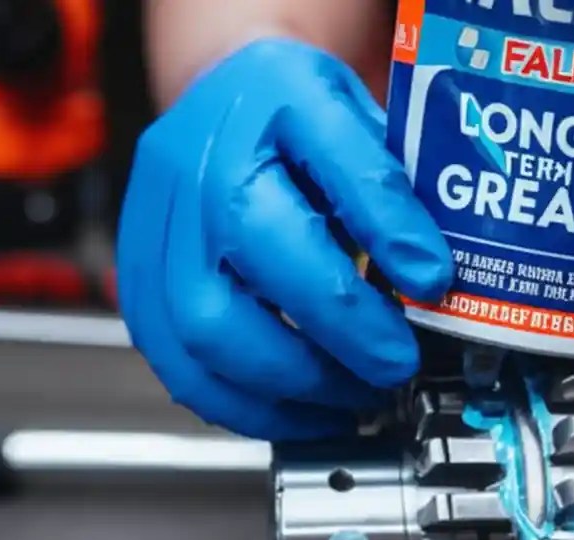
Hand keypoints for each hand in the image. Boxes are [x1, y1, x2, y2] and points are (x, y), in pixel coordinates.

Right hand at [118, 39, 451, 440]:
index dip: (386, 227)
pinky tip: (300, 411)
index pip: (334, 156)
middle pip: (253, 248)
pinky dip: (245, 406)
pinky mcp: (138, 281)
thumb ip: (397, 190)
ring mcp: (157, 221)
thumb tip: (432, 279)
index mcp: (272, 94)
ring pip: (203, 324)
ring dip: (292, 383)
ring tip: (352, 397)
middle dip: (338, 330)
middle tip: (393, 367)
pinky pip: (176, 364)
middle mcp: (201, 154)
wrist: (219, 113)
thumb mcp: (365, 121)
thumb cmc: (298, 121)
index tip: (434, 283)